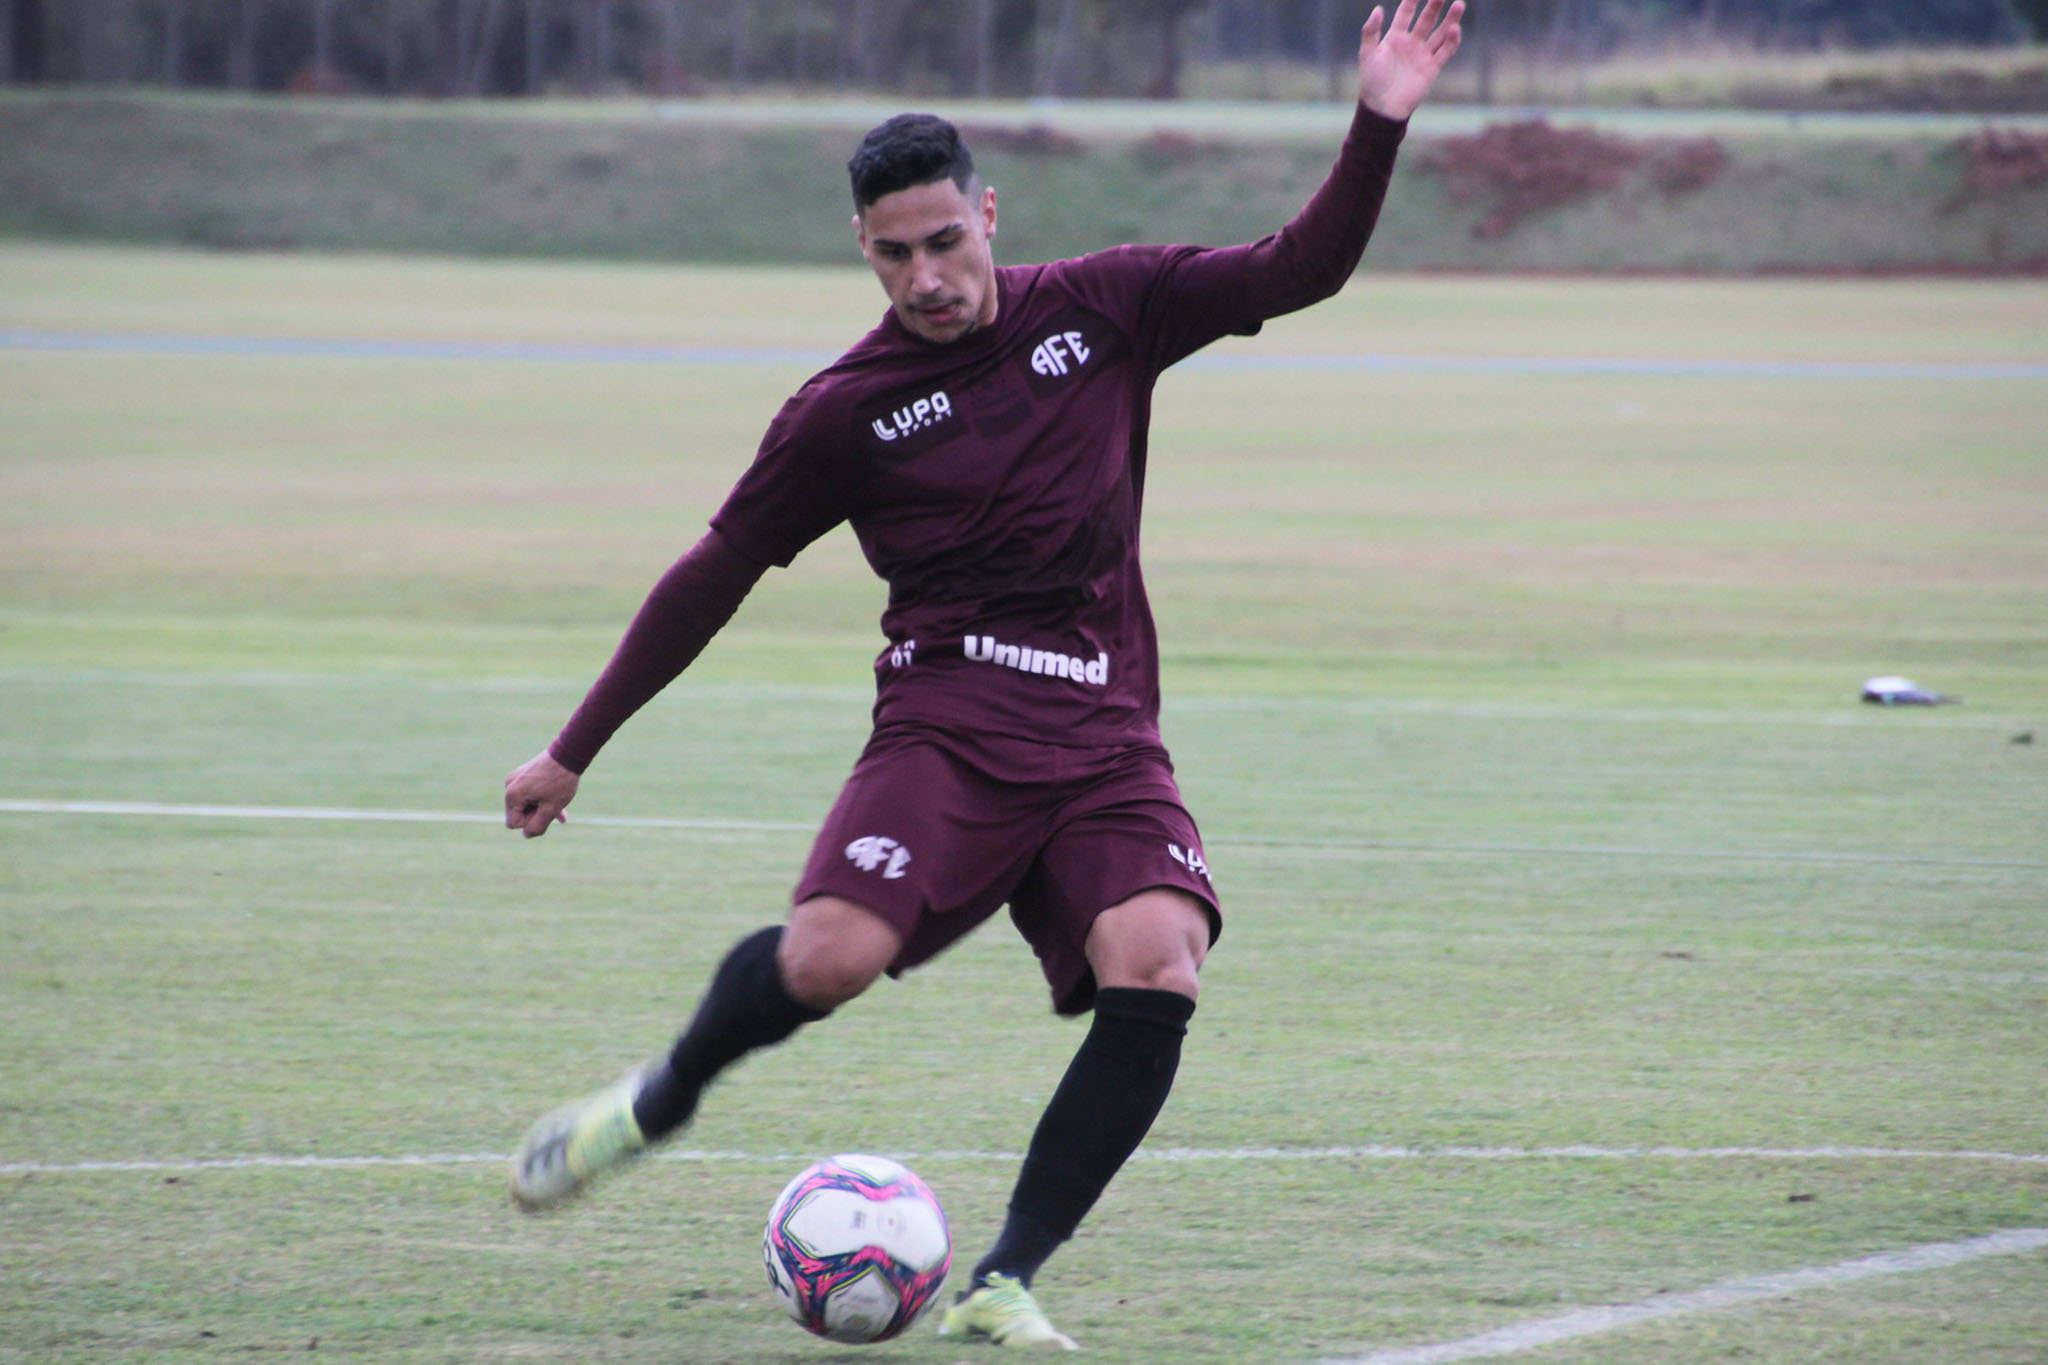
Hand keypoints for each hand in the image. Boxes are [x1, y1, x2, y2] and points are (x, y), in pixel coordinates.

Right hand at [504, 750, 578, 838]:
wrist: (569, 753)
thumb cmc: (560, 782)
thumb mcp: (551, 809)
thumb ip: (537, 826)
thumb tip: (526, 834)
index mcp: (512, 795)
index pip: (514, 823)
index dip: (531, 822)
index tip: (546, 810)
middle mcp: (509, 785)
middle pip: (519, 812)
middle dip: (537, 813)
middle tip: (554, 805)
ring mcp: (516, 778)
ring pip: (527, 803)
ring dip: (542, 806)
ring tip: (559, 800)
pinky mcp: (524, 773)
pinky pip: (529, 792)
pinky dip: (542, 797)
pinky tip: (558, 802)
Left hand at [1357, 0, 1463, 121]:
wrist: (1382, 108)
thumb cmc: (1371, 82)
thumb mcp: (1367, 54)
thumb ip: (1370, 31)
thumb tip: (1377, 9)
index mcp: (1395, 37)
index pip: (1406, 13)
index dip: (1412, 0)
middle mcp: (1411, 44)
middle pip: (1426, 19)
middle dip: (1435, 5)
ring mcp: (1423, 55)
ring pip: (1440, 33)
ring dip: (1450, 20)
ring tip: (1459, 4)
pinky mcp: (1432, 68)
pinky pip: (1445, 52)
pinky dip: (1451, 41)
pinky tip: (1455, 29)